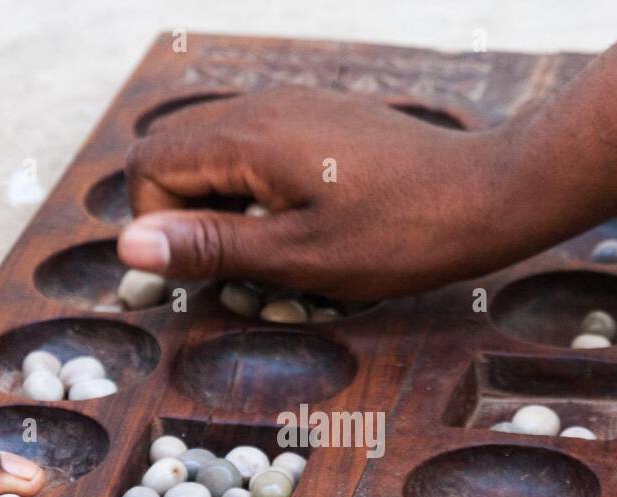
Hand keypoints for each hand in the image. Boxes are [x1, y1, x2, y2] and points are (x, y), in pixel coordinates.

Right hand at [118, 87, 534, 298]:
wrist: (488, 194)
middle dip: (186, 214)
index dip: (160, 226)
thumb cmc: (400, 235)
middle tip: (239, 262)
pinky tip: (306, 218)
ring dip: (222, 204)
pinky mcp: (317, 117)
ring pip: (213, 151)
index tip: (208, 269)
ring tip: (276, 244)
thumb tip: (127, 245)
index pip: (147, 166)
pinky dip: (256, 189)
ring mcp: (291, 106)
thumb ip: (210, 247)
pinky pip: (254, 147)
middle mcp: (262, 106)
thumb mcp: (299, 256)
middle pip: (172, 152)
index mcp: (248, 137)